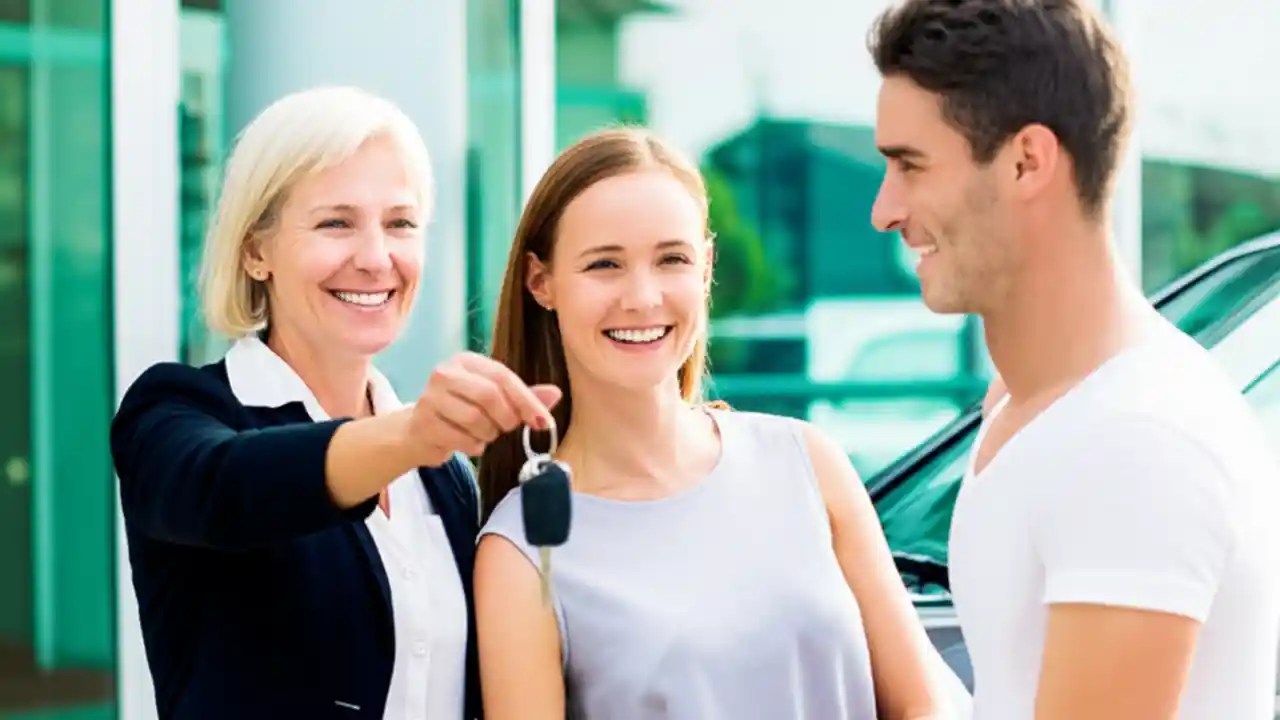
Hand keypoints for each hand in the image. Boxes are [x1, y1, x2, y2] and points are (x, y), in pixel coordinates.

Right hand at [408, 352, 561, 465]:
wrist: (420, 433)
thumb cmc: (462, 413)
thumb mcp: (495, 401)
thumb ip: (523, 397)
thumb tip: (556, 393)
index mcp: (466, 361)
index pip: (503, 376)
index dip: (527, 401)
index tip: (544, 422)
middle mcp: (445, 373)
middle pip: (490, 395)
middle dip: (507, 418)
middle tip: (506, 428)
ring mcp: (430, 397)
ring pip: (476, 419)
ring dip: (488, 434)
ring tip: (483, 433)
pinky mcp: (423, 423)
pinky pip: (461, 439)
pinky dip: (473, 446)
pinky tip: (468, 442)